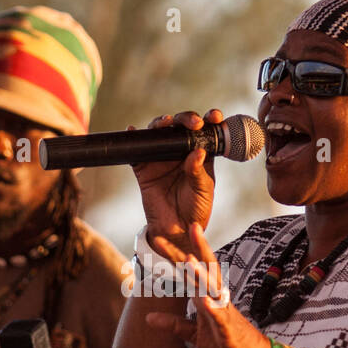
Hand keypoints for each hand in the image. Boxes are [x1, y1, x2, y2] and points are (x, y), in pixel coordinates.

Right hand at [130, 109, 221, 257]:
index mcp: (200, 155)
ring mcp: (161, 158)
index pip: (206, 132)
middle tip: (194, 123)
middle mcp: (181, 152)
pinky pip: (137, 151)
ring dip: (161, 124)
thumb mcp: (203, 191)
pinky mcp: (144, 168)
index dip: (210, 120)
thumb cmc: (195, 210)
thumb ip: (199, 172)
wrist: (175, 230)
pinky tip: (133, 130)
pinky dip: (133, 138)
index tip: (215, 117)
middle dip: (187, 119)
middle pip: (181, 127)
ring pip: (159, 133)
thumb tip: (198, 152)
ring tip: (165, 123)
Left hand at [144, 221, 271, 347]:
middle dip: (199, 248)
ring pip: (213, 289)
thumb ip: (173, 324)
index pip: (190, 272)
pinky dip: (212, 308)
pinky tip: (204, 300)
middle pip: (207, 269)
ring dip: (201, 275)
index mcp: (206, 296)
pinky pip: (220, 316)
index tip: (158, 238)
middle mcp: (216, 298)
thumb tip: (147, 317)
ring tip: (189, 260)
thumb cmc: (225, 342)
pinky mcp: (228, 329)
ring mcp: (223, 311)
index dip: (175, 256)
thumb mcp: (194, 334)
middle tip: (192, 226)